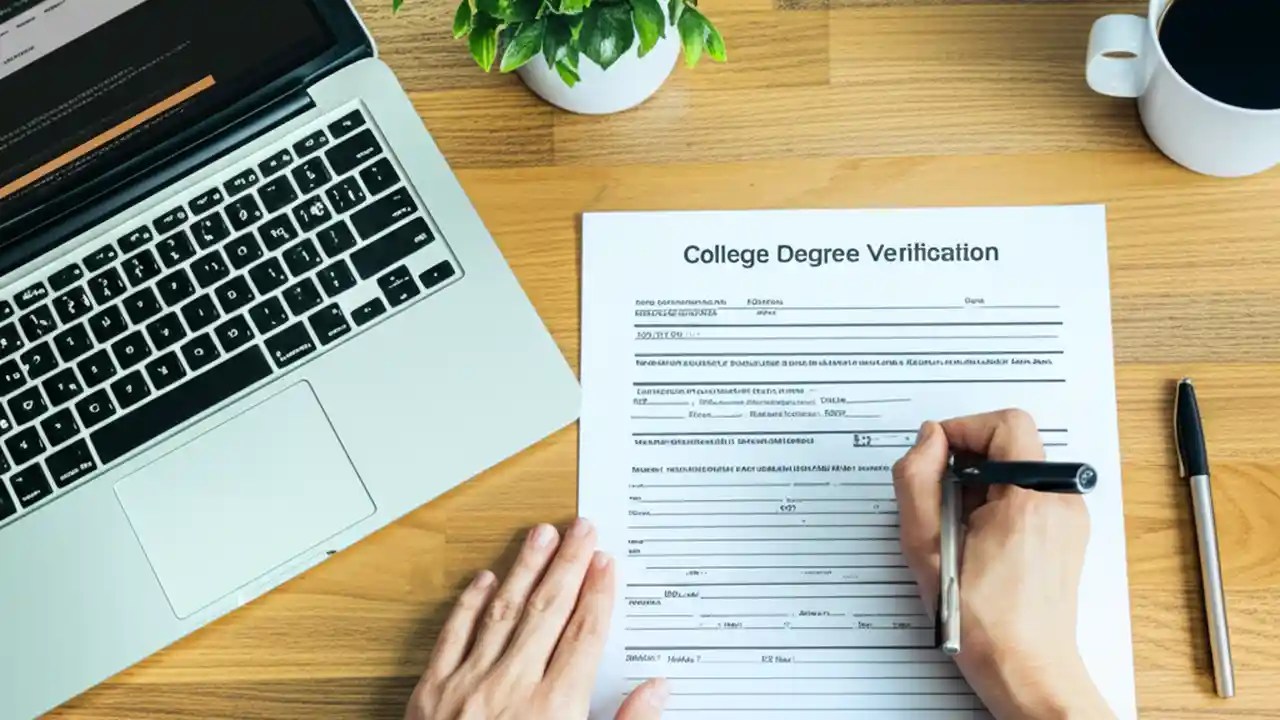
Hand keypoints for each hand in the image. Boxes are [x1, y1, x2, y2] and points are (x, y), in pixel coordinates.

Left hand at [406, 519, 667, 719]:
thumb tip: (658, 690)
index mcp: (554, 709)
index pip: (584, 634)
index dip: (599, 593)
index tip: (607, 562)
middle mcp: (511, 688)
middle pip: (548, 611)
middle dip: (568, 565)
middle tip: (582, 529)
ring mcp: (467, 687)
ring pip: (502, 612)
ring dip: (523, 569)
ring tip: (540, 536)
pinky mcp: (430, 695)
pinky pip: (452, 638)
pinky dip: (468, 606)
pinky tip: (482, 580)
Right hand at [892, 410, 1115, 719]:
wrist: (1025, 669)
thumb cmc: (980, 622)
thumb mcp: (925, 547)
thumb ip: (917, 481)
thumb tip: (928, 439)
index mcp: (1029, 501)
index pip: (1005, 423)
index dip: (963, 429)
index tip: (936, 455)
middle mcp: (1060, 502)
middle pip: (1013, 443)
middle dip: (970, 459)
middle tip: (943, 499)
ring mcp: (1069, 518)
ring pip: (1019, 469)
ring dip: (983, 483)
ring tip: (960, 527)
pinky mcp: (1067, 534)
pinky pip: (1030, 494)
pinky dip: (1000, 502)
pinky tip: (979, 540)